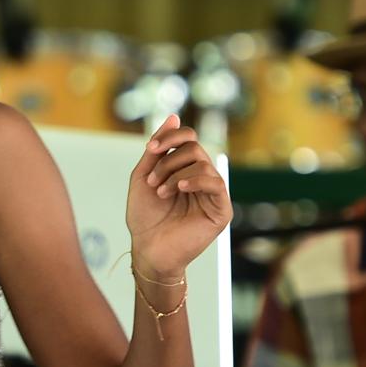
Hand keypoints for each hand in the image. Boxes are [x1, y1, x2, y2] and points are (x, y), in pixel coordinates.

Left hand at [126, 115, 232, 280]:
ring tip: (161, 192)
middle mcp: (202, 178)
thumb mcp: (144, 176)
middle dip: (168, 161)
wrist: (147, 249)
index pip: (188, 138)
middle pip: (194, 148)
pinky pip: (216, 182)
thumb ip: (157, 148)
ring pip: (202, 163)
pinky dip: (195, 180)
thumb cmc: (145, 216)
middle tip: (153, 182)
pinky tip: (180, 189)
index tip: (149, 150)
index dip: (170, 138)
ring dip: (175, 174)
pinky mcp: (221, 210)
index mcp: (185, 169)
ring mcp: (213, 193)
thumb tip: (173, 116)